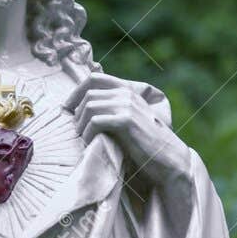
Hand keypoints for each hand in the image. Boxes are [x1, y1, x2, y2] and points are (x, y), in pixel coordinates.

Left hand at [62, 73, 195, 188]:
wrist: (169, 159)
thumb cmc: (145, 143)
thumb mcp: (129, 119)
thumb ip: (113, 109)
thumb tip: (83, 108)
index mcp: (127, 91)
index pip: (94, 78)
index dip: (76, 92)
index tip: (67, 108)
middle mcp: (127, 94)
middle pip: (88, 93)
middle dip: (77, 112)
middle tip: (78, 130)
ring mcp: (128, 106)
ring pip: (89, 106)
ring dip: (81, 124)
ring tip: (83, 138)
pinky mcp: (127, 121)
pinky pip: (96, 121)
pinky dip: (88, 133)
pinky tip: (89, 143)